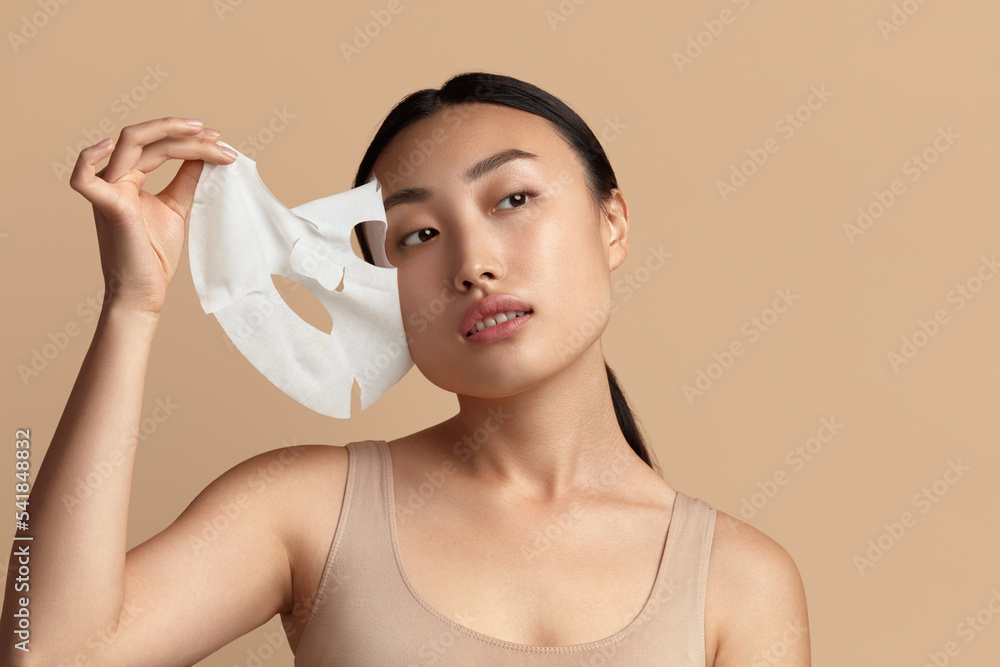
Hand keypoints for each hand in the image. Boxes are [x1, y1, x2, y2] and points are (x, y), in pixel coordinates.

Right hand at [69, 117, 236, 314]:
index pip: (158, 146)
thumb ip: (185, 179)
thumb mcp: (176, 207)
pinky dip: (88, 158)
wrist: (146, 291)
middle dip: (184, 132)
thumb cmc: (155, 254)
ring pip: (130, 143)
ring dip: (169, 133)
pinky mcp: (108, 208)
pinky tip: (110, 146)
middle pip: (146, 138)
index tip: (221, 143)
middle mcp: (115, 179)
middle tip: (217, 135)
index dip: (189, 140)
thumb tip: (203, 154)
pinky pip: (83, 179)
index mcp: (128, 177)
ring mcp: (108, 191)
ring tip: (205, 136)